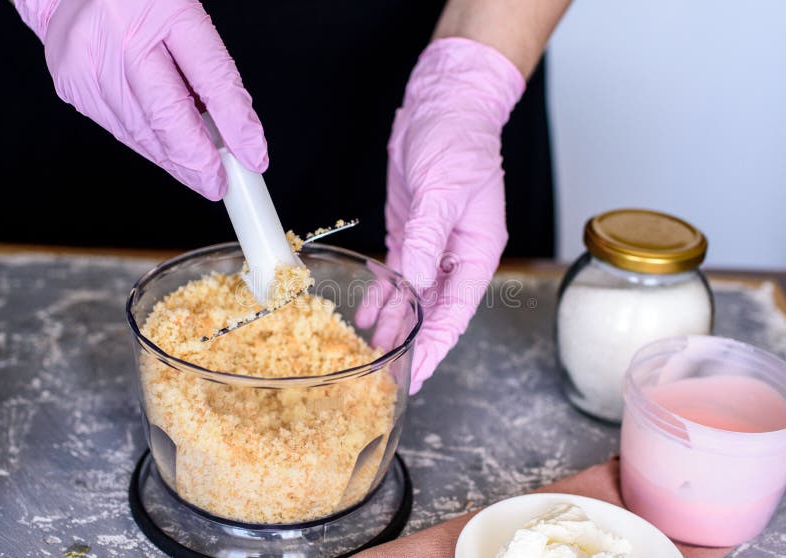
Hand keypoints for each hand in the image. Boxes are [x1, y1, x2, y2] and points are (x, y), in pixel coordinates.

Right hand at [14, 0, 266, 199]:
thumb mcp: (186, 17)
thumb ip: (211, 69)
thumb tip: (236, 129)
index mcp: (161, 6)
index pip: (209, 75)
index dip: (235, 123)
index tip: (252, 156)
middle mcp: (119, 34)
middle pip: (168, 115)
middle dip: (199, 161)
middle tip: (220, 184)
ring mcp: (89, 61)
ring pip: (142, 132)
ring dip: (176, 162)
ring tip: (200, 177)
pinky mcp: (72, 83)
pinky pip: (120, 130)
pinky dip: (149, 148)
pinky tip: (167, 157)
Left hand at [386, 38, 524, 393]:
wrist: (442, 108)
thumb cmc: (458, 142)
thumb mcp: (443, 191)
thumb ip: (428, 240)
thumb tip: (414, 283)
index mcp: (477, 250)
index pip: (457, 311)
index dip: (436, 345)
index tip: (418, 372)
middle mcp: (456, 254)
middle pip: (435, 311)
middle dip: (413, 343)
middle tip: (388, 374)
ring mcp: (432, 246)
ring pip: (413, 297)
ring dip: (394, 323)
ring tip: (371, 352)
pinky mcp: (410, 233)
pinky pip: (396, 274)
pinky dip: (382, 294)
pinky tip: (366, 314)